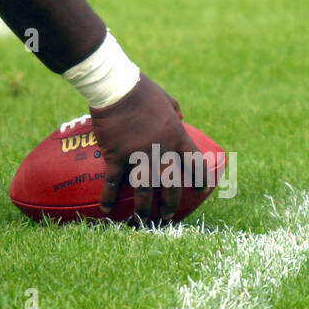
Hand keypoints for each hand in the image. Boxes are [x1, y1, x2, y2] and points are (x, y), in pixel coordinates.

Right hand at [89, 75, 201, 224]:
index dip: (200, 178)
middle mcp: (161, 150)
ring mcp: (139, 155)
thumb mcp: (166, 98)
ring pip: (144, 190)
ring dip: (143, 209)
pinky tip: (107, 210)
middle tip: (168, 217)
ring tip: (142, 221)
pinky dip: (108, 198)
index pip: (194, 163)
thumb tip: (182, 116)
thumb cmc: (142, 89)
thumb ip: (176, 110)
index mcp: (177, 136)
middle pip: (170, 185)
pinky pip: (112, 182)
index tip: (201, 190)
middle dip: (170, 204)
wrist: (116, 87)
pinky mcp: (117, 156)